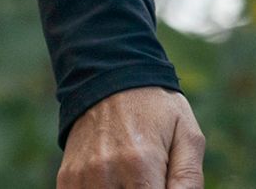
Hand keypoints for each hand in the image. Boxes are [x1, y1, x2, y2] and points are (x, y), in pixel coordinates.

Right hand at [58, 87, 202, 188]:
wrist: (110, 77)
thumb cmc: (157, 109)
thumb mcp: (187, 135)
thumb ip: (189, 180)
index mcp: (140, 164)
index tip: (161, 182)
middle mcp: (105, 174)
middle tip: (150, 175)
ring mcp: (81, 178)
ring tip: (132, 174)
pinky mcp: (66, 179)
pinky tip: (113, 177)